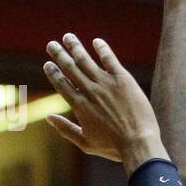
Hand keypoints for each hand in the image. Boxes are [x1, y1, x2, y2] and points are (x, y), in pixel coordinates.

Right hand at [42, 34, 165, 172]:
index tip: (48, 64)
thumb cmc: (113, 147)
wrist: (138, 142)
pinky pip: (110, 59)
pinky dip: (102, 49)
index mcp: (79, 106)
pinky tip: (97, 42)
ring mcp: (106, 83)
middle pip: (70, 68)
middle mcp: (90, 91)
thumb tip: (48, 118)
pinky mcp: (123, 79)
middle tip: (52, 44)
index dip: (53, 72)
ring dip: (75, 47)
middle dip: (59, 55)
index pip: (62, 84)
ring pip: (86, 60)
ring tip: (68, 37)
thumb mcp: (85, 142)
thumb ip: (66, 129)